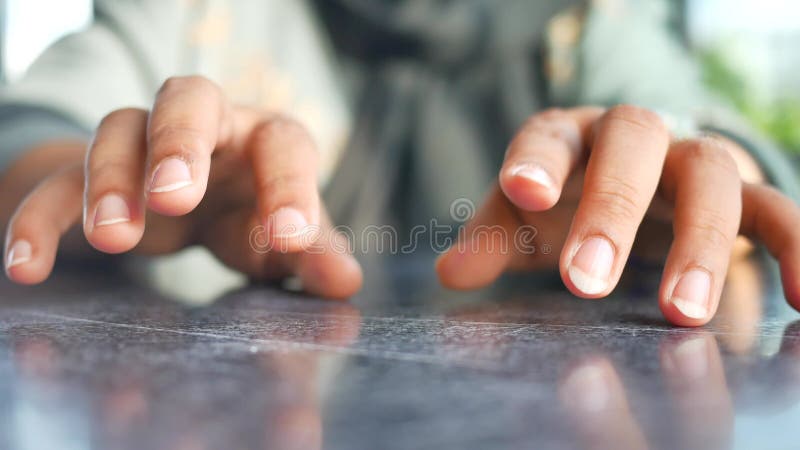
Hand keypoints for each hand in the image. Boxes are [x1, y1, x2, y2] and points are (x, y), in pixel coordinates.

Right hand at [3, 76, 361, 297]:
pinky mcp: (88, 175)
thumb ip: (311, 254)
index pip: (283, 144)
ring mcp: (140, 144)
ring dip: (110, 181)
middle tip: (175, 197)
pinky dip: (38, 219)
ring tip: (113, 238)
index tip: (288, 238)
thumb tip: (344, 281)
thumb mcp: (280, 237)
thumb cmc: (246, 215)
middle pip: (188, 98)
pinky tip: (28, 267)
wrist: (180, 204)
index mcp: (263, 139)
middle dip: (180, 144)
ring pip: (116, 131)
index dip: (289, 186)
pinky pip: (54, 183)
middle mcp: (204, 126)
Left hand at [436, 105, 799, 325]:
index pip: (551, 134)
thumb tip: (450, 273)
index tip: (522, 192)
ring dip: (699, 243)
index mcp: (572, 136)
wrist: (638, 180)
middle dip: (611, 212)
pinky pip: (779, 210)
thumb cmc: (569, 198)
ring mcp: (693, 161)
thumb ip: (492, 238)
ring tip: (679, 312)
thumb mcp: (525, 219)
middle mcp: (635, 137)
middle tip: (586, 281)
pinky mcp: (744, 194)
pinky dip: (796, 244)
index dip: (538, 159)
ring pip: (711, 178)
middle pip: (633, 148)